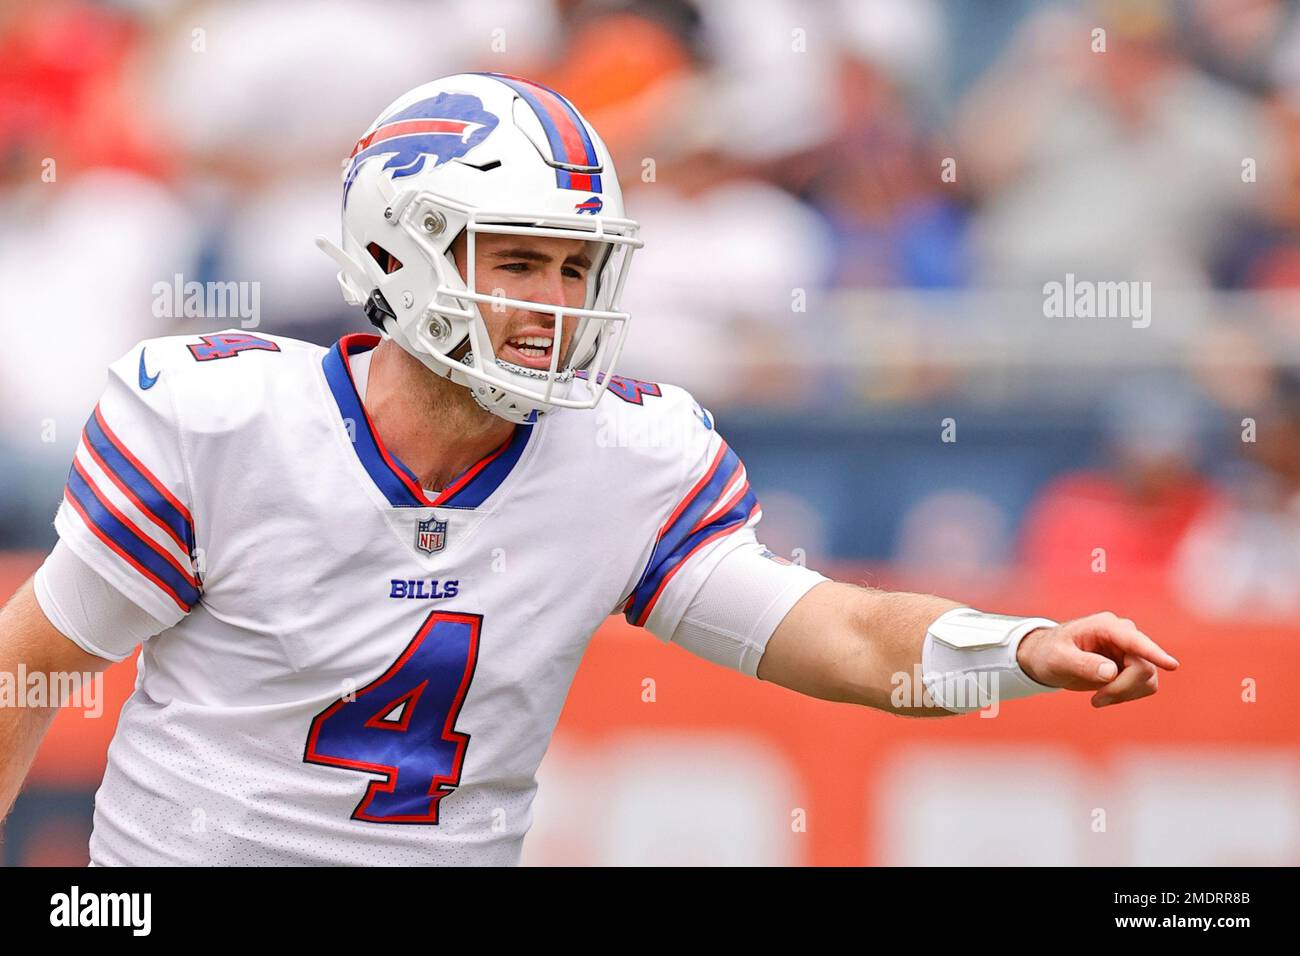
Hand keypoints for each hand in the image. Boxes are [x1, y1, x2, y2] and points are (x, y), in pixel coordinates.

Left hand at [1015, 611, 1178, 707]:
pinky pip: (1145, 686)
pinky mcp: (1133, 665)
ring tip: (1097, 699)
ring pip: (1148, 679)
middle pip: (1144, 667)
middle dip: (1122, 689)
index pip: (1135, 641)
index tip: (1173, 665)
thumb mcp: (1058, 659)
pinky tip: (1105, 696)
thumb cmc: (1049, 654)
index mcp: (1105, 626)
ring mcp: (1131, 649)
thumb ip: (1082, 664)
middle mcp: (1124, 634)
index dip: (1154, 653)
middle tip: (1096, 701)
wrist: (1047, 658)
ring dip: (1124, 694)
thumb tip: (1111, 672)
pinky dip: (1126, 696)